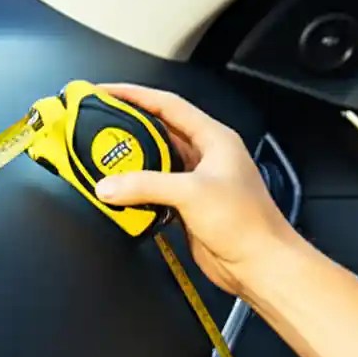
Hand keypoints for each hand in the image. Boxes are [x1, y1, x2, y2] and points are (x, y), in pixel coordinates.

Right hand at [93, 84, 299, 295]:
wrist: (259, 264)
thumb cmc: (245, 222)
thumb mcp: (192, 193)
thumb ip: (145, 185)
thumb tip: (108, 185)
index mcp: (213, 139)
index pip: (168, 105)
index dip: (135, 95)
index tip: (106, 92)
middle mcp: (205, 156)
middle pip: (159, 132)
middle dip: (128, 127)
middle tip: (98, 126)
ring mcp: (196, 182)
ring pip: (155, 162)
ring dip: (131, 162)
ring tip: (102, 158)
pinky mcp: (188, 206)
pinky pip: (155, 191)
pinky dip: (136, 191)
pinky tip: (119, 193)